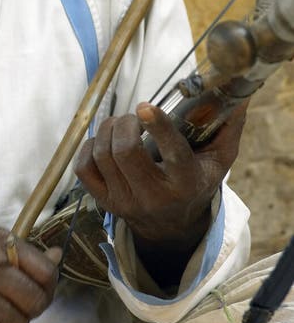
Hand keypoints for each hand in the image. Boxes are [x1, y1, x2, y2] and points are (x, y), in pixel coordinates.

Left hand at [74, 102, 246, 283]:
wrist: (172, 225)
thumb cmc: (196, 181)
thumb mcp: (218, 161)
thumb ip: (227, 129)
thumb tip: (238, 97)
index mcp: (185, 183)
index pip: (172, 155)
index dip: (158, 127)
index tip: (145, 106)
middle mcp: (154, 196)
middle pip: (126, 152)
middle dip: (124, 124)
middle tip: (133, 117)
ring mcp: (126, 202)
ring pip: (102, 156)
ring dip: (107, 129)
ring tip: (120, 124)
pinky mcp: (105, 202)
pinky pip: (83, 168)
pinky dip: (88, 146)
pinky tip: (102, 140)